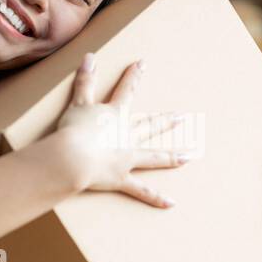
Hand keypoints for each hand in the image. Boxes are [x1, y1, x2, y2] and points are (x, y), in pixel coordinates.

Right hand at [55, 52, 193, 206]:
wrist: (73, 157)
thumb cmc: (73, 130)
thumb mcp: (77, 102)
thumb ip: (85, 81)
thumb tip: (89, 57)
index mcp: (115, 116)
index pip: (126, 91)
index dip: (134, 77)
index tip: (143, 65)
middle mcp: (127, 136)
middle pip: (150, 127)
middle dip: (166, 121)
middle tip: (183, 117)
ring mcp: (127, 158)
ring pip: (155, 157)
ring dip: (172, 157)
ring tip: (189, 157)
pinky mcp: (122, 179)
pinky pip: (142, 190)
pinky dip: (155, 198)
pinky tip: (171, 203)